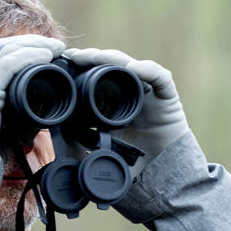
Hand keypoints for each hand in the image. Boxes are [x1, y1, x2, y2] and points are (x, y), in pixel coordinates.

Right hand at [0, 35, 64, 148]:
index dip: (11, 48)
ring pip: (4, 50)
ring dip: (32, 45)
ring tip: (54, 48)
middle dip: (25, 42)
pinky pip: (8, 63)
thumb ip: (9, 118)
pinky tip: (46, 55)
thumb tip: (34, 120)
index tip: (35, 51)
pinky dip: (30, 55)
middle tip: (50, 46)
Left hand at [63, 47, 189, 171]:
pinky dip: (148, 70)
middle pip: (110, 67)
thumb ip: (86, 157)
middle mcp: (131, 93)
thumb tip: (62, 166)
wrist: (165, 174)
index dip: (80, 69)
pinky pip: (160, 78)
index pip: (95, 78)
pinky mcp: (168, 97)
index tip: (62, 65)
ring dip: (112, 59)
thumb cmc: (137, 165)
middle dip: (91, 58)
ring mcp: (149, 92)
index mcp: (113, 104)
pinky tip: (134, 68)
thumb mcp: (104, 157)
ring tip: (95, 57)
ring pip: (130, 66)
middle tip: (73, 56)